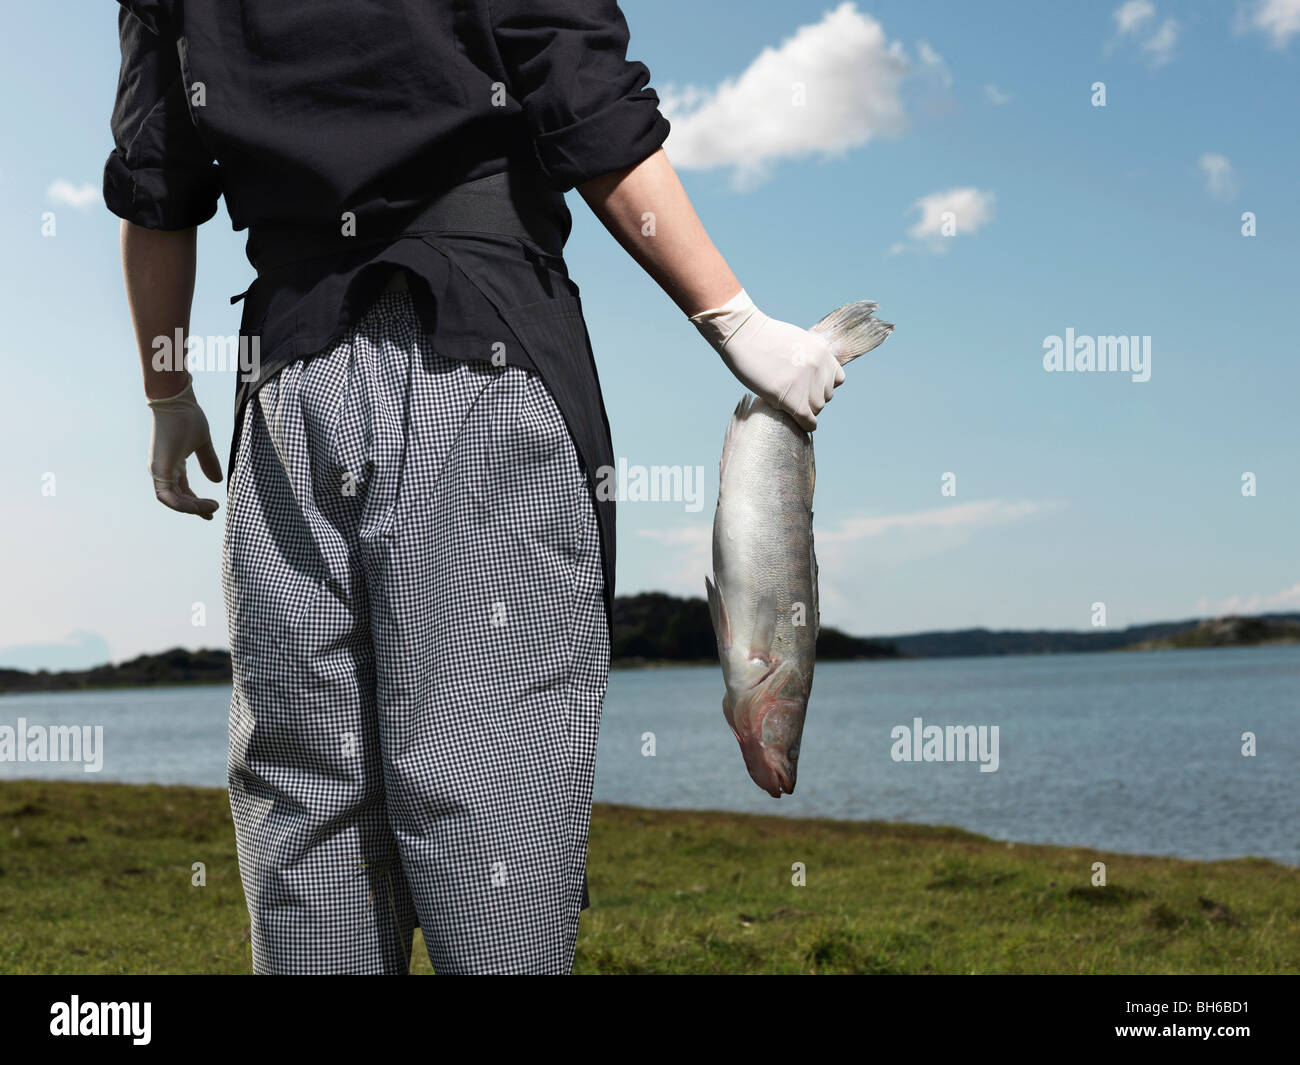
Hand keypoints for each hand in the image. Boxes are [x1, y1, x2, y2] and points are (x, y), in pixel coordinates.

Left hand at [146, 375, 223, 518]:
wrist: (176, 401)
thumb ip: (209, 462)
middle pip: (177, 499)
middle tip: (211, 513)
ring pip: (172, 501)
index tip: (212, 507)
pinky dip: (183, 505)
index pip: (181, 491)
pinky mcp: (159, 470)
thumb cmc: (187, 417)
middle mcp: (163, 470)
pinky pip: (168, 497)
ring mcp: (159, 470)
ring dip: (191, 508)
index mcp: (172, 464)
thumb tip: (218, 480)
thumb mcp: (203, 444)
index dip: (195, 502)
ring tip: (210, 508)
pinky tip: (201, 505)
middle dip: (195, 508)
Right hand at [689, 289, 844, 430]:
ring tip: (789, 406)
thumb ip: (807, 359)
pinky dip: (805, 425)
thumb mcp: (796, 341)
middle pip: (826, 396)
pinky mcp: (791, 397)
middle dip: (812, 398)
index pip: (837, 380)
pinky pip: (807, 419)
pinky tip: (799, 424)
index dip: (823, 387)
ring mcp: (807, 381)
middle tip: (794, 398)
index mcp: (822, 351)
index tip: (809, 389)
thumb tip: (808, 379)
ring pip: (817, 408)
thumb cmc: (761, 336)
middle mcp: (819, 366)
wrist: (743, 334)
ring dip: (805, 410)